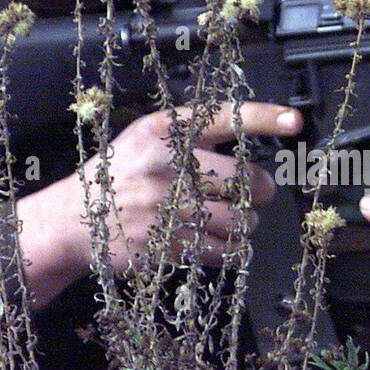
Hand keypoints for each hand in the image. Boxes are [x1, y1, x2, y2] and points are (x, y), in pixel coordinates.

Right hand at [16, 100, 301, 308]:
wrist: (73, 221)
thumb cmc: (118, 175)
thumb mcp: (143, 140)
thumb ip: (188, 136)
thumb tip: (247, 141)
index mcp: (161, 131)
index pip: (222, 118)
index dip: (263, 118)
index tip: (295, 122)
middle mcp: (166, 166)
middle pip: (243, 179)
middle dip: (258, 189)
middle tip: (254, 192)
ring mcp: (167, 209)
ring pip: (239, 220)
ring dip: (245, 223)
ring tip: (232, 220)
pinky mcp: (168, 245)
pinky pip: (223, 251)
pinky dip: (229, 249)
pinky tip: (216, 241)